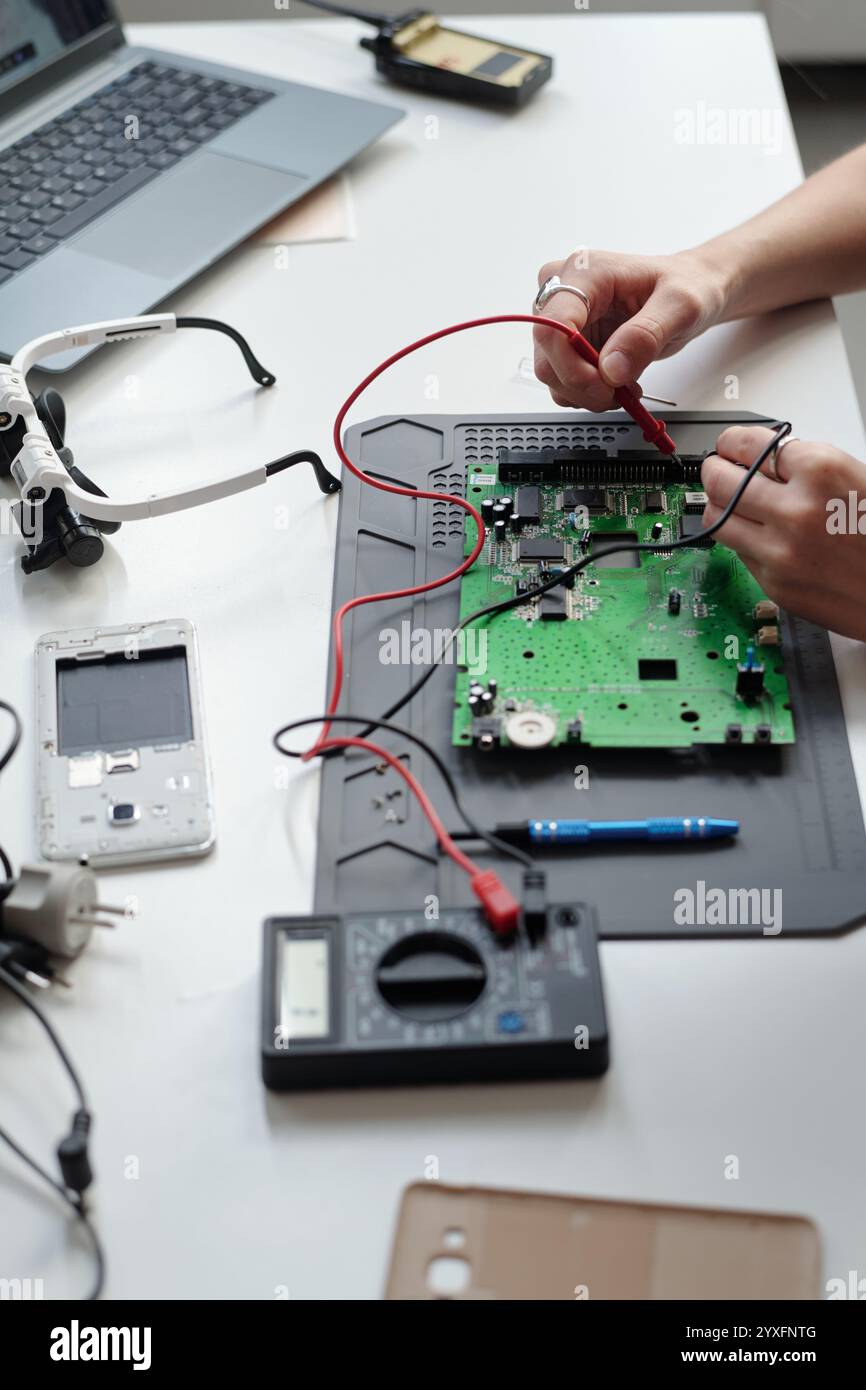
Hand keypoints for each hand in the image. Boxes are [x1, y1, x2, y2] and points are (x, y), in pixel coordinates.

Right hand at [533, 249, 728, 409]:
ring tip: (626, 385)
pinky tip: (616, 382)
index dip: (572, 367)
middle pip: (547, 358)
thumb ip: (645, 335)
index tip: (605, 386)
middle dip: (583, 386)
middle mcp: (563, 293)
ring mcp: (563, 319)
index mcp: (585, 273)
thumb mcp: (681, 305)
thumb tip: (611, 369)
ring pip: (552, 374)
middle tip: (621, 392)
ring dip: (587, 393)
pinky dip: (588, 392)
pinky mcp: (568, 341)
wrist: (692, 289)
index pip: (551, 327)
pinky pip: (564, 380)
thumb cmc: (688, 286)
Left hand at [701, 425, 865, 640]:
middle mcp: (795, 509)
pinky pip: (738, 552)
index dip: (733, 442)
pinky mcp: (774, 583)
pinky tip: (755, 533)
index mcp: (821, 470)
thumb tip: (762, 458)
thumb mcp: (856, 477)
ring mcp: (780, 550)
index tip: (728, 445)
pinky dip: (740, 538)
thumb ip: (807, 466)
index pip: (748, 444)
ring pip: (717, 517)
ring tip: (725, 501)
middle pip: (721, 479)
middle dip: (714, 469)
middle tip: (716, 468)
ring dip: (716, 504)